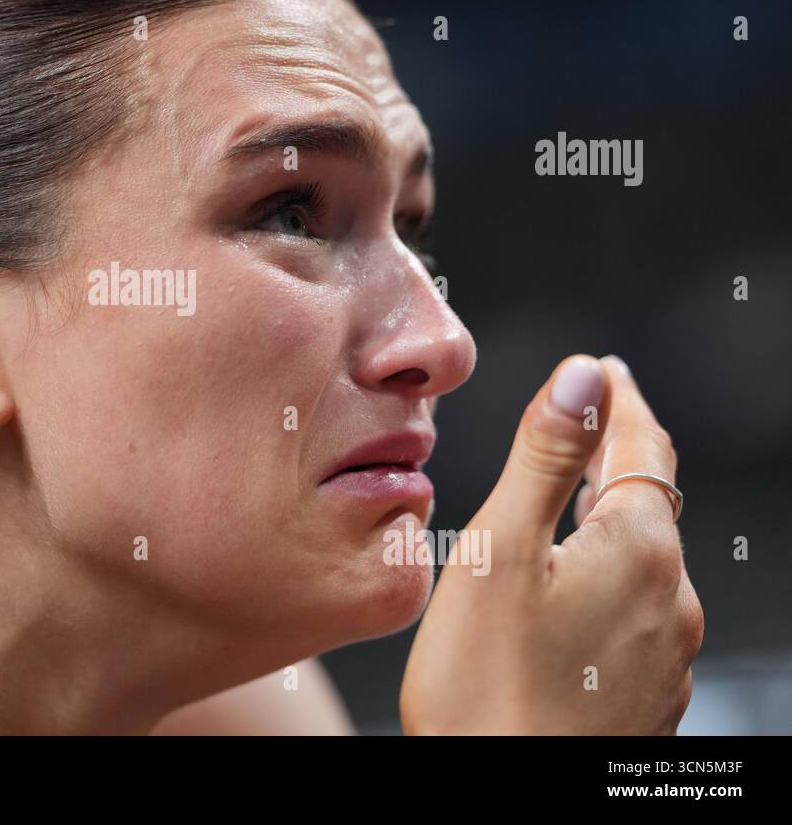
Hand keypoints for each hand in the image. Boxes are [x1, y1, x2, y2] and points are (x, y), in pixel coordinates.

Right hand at [400, 355, 703, 733]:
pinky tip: (572, 598)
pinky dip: (609, 583)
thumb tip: (582, 376)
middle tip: (588, 424)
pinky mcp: (652, 698)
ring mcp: (668, 655)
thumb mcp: (499, 549)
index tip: (606, 374)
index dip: (619, 401)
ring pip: (646, 562)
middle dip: (616, 458)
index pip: (640, 444)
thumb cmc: (483, 686)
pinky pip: (639, 615)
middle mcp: (672, 599)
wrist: (505, 801)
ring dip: (612, 525)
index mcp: (639, 550)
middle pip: (649, 502)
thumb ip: (546, 456)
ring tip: (571, 507)